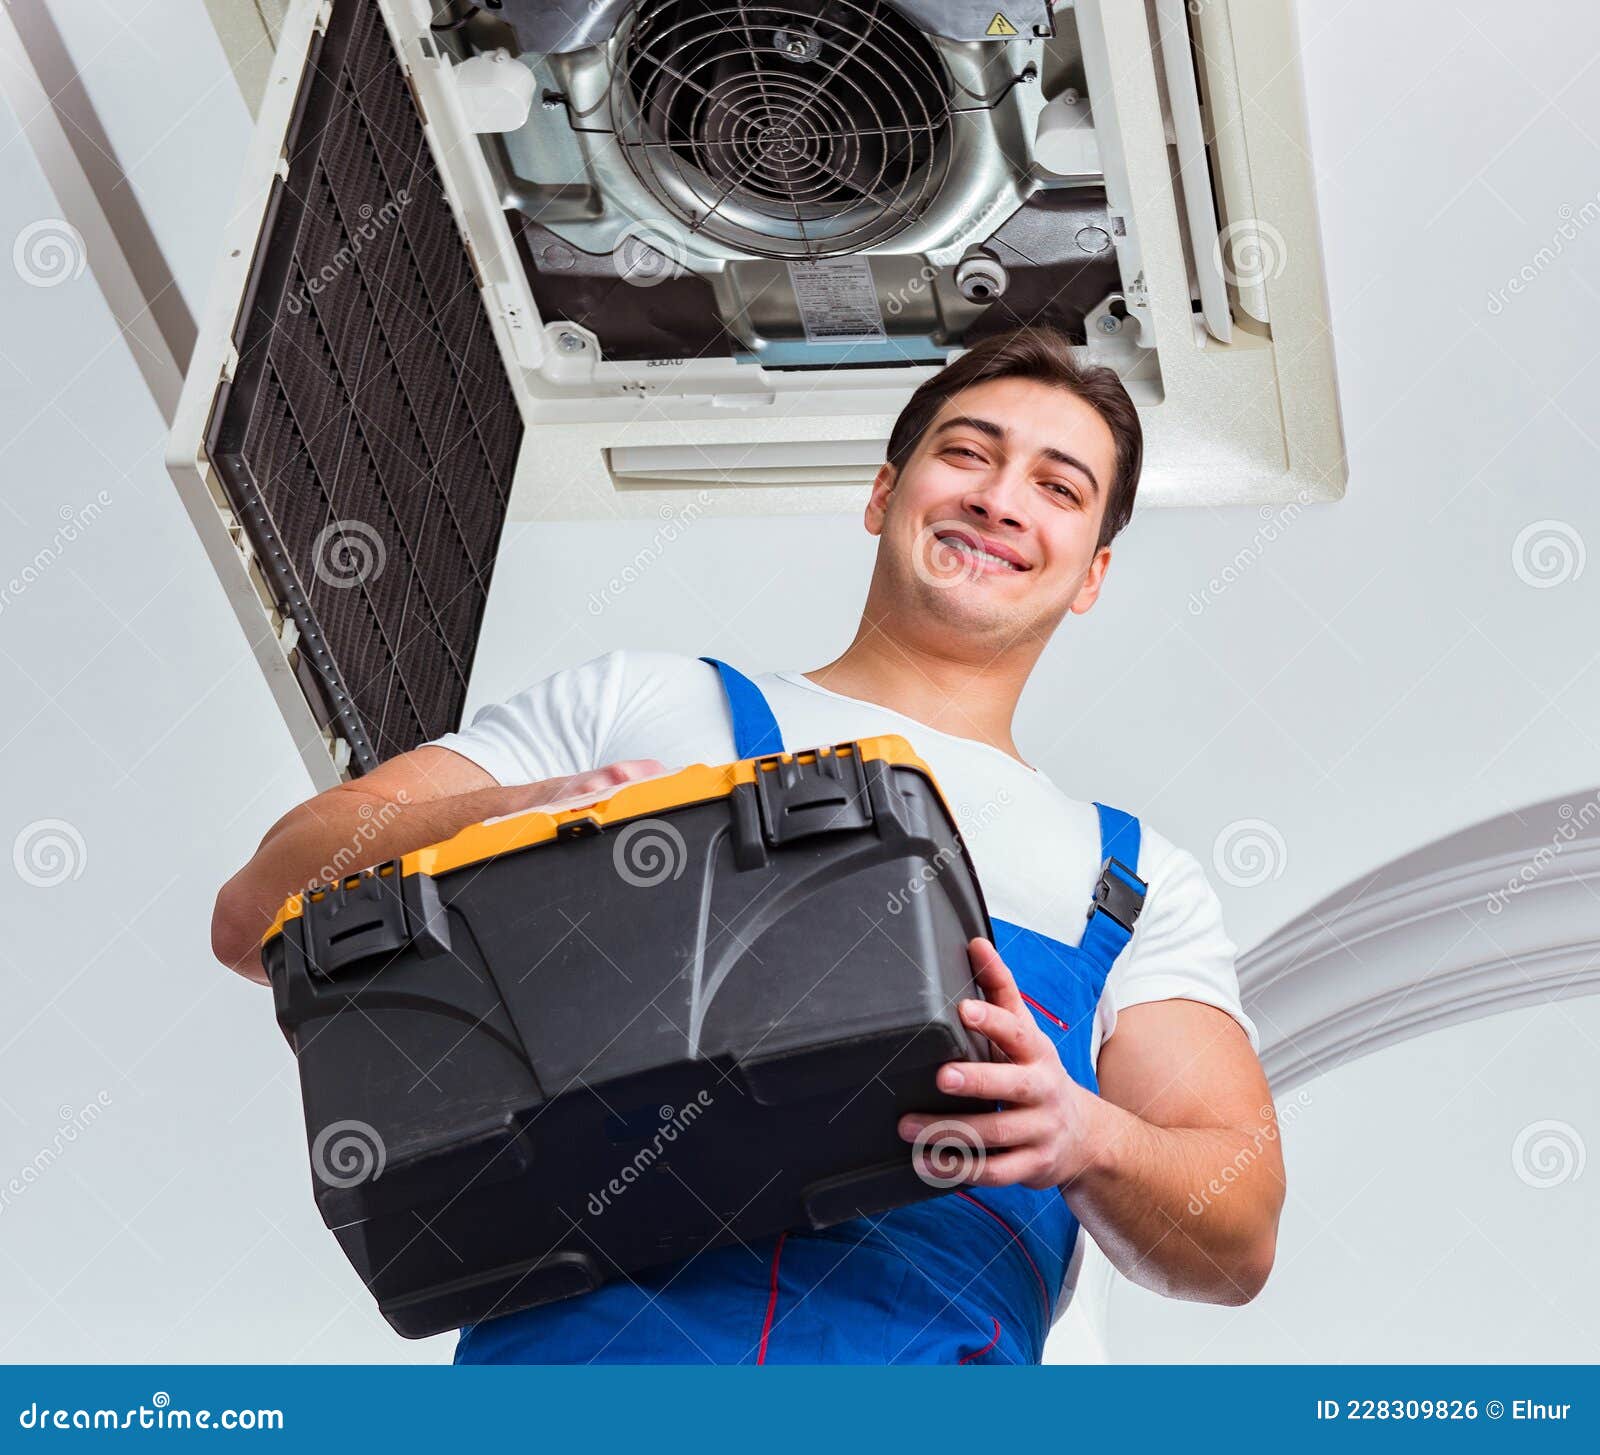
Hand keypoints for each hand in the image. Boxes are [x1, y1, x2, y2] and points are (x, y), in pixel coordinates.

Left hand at [898, 938, 1100, 1191]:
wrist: (1085, 1137)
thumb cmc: (1038, 1074)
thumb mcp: (1026, 1032)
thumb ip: (1000, 989)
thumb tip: (975, 943)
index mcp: (1037, 1054)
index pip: (1018, 1032)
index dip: (993, 1019)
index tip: (964, 1009)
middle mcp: (1042, 1092)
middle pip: (1013, 1087)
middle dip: (979, 1082)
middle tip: (941, 1076)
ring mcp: (1039, 1132)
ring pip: (997, 1135)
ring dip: (952, 1131)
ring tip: (909, 1125)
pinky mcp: (1031, 1167)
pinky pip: (995, 1172)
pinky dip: (959, 1170)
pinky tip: (926, 1163)